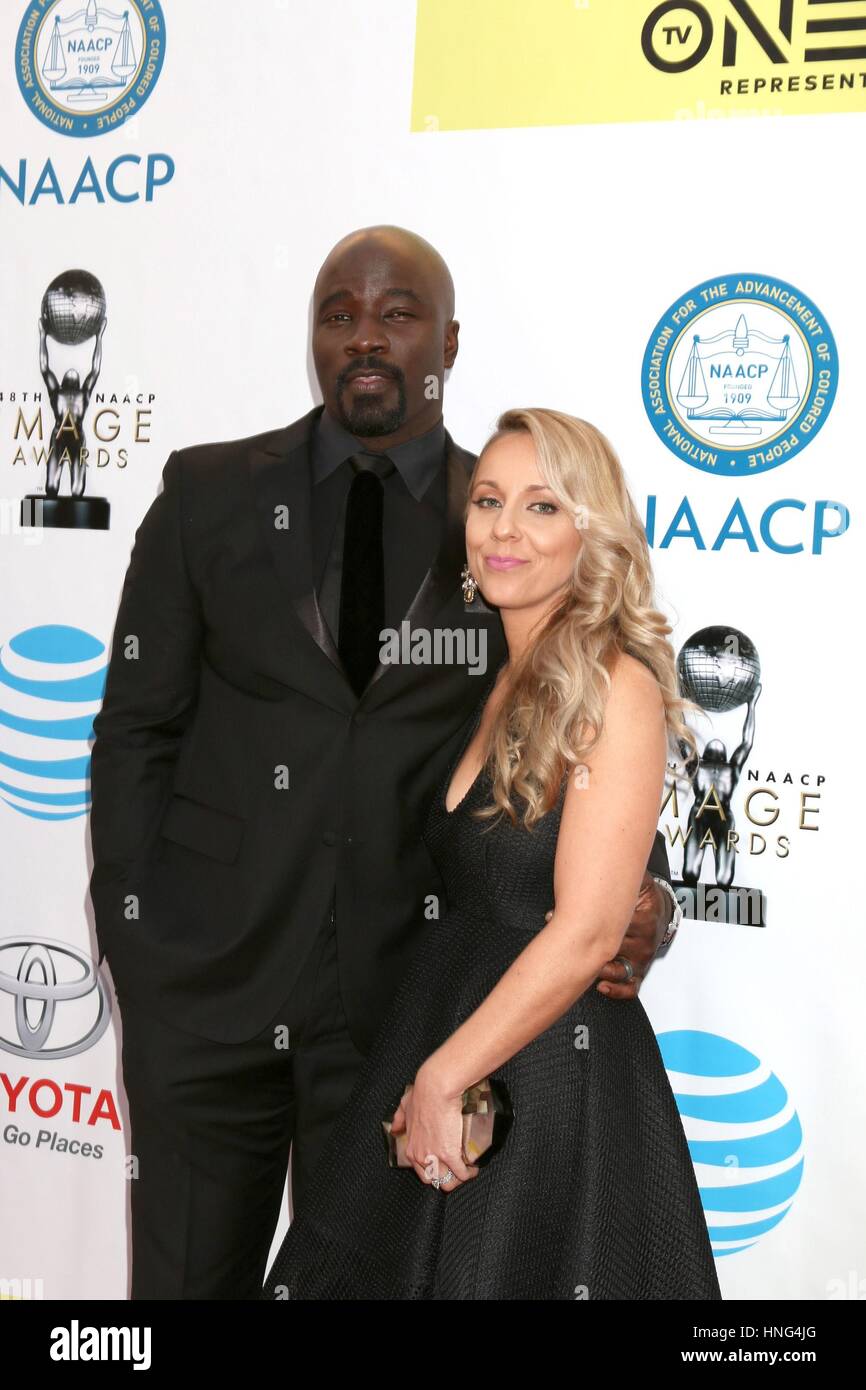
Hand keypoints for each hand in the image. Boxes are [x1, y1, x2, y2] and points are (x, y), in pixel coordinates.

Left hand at [389, 1066, 479, 1192]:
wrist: (436, 1089)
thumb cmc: (422, 1094)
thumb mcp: (405, 1106)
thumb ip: (400, 1119)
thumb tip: (396, 1128)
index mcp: (411, 1149)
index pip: (422, 1173)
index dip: (434, 1171)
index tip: (443, 1164)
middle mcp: (421, 1157)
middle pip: (436, 1181)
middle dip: (447, 1177)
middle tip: (456, 1167)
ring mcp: (435, 1158)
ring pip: (449, 1182)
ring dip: (459, 1177)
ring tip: (467, 1169)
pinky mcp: (450, 1155)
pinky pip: (462, 1173)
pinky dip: (470, 1172)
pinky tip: (474, 1167)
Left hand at [543, 870, 668, 999]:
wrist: (661, 910)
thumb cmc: (642, 896)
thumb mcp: (637, 880)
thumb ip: (621, 872)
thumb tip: (597, 858)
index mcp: (644, 915)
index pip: (611, 920)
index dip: (580, 918)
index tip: (555, 915)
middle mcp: (645, 939)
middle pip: (610, 946)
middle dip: (580, 942)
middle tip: (558, 937)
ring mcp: (643, 957)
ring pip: (620, 969)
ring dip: (596, 967)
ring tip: (575, 961)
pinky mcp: (641, 970)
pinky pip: (632, 986)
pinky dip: (618, 990)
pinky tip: (601, 986)